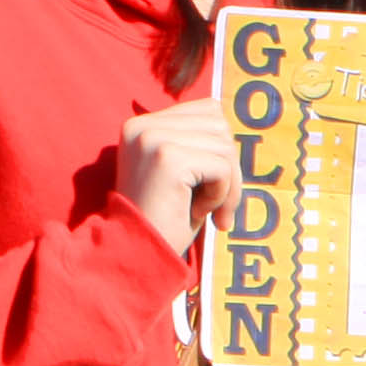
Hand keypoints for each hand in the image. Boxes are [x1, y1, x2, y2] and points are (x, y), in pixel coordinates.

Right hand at [117, 98, 237, 252]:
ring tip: (204, 209)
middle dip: (230, 170)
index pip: (209, 112)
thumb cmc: (164, 220)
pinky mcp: (168, 158)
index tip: (212, 185)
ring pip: (225, 147)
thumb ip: (198, 144)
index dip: (221, 150)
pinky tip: (197, 211)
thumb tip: (228, 125)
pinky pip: (222, 168)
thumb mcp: (181, 174)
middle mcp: (143, 125)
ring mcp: (153, 139)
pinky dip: (221, 195)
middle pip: (220, 127)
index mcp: (142, 124)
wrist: (134, 254)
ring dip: (227, 186)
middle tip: (217, 207)